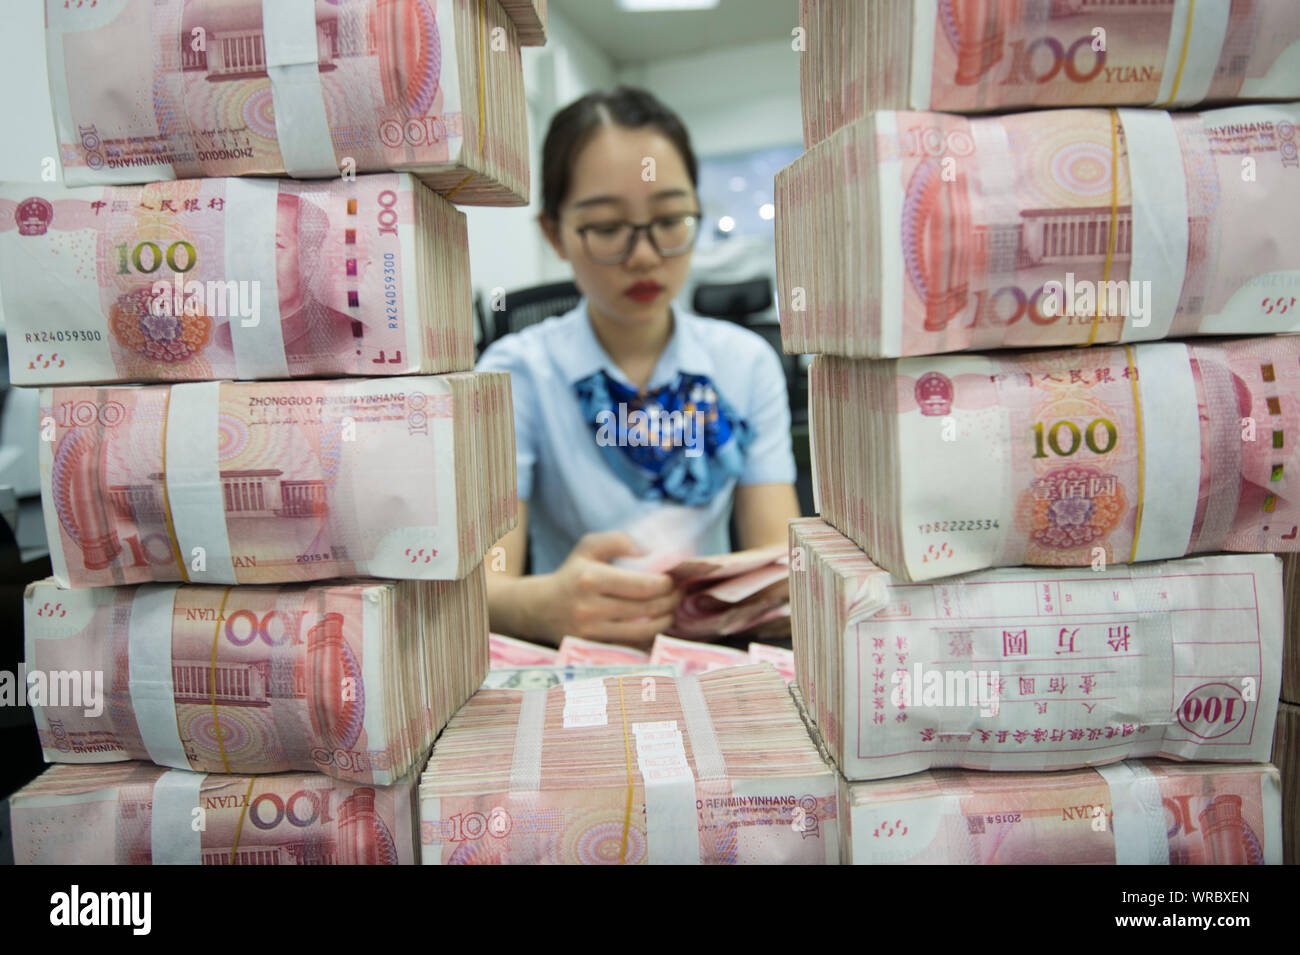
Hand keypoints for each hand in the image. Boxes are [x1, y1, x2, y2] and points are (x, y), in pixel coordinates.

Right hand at [536, 531, 679, 646]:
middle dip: (672, 600)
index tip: (674, 578)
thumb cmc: (572, 574)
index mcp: (591, 579)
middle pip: (649, 608)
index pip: (644, 585)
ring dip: (667, 620)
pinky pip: (633, 645)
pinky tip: (656, 624)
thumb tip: (649, 551)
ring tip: (672, 609)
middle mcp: (590, 608)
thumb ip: (618, 541)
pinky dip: (650, 636)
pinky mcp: (594, 649)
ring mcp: (592, 632)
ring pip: (645, 631)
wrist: (541, 608)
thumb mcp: (588, 547)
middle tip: (680, 593)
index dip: (668, 583)